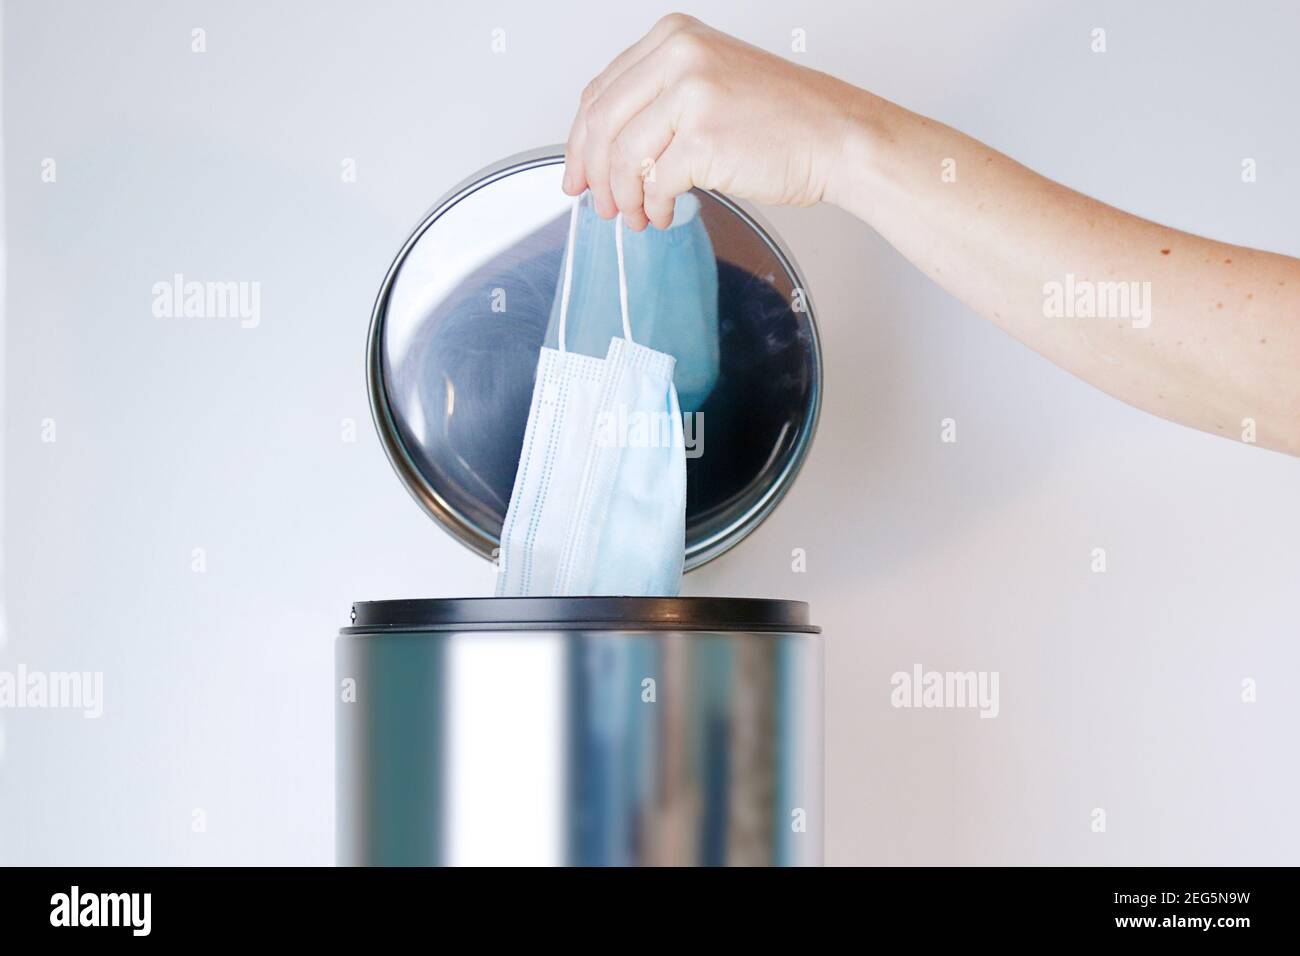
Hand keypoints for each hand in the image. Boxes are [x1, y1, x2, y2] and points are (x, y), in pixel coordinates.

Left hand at [562, 13, 861, 230]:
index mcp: (674, 38)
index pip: (600, 92)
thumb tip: (606, 151)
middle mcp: (678, 56)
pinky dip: (654, 207)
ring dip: (624, 197)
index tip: (577, 172)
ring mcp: (691, 95)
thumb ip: (658, 104)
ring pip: (623, 157)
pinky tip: (665, 214)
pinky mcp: (704, 138)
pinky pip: (656, 182)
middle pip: (601, 123)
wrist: (837, 136)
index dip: (580, 141)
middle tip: (599, 204)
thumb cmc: (784, 119)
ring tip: (636, 216)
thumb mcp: (710, 84)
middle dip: (593, 174)